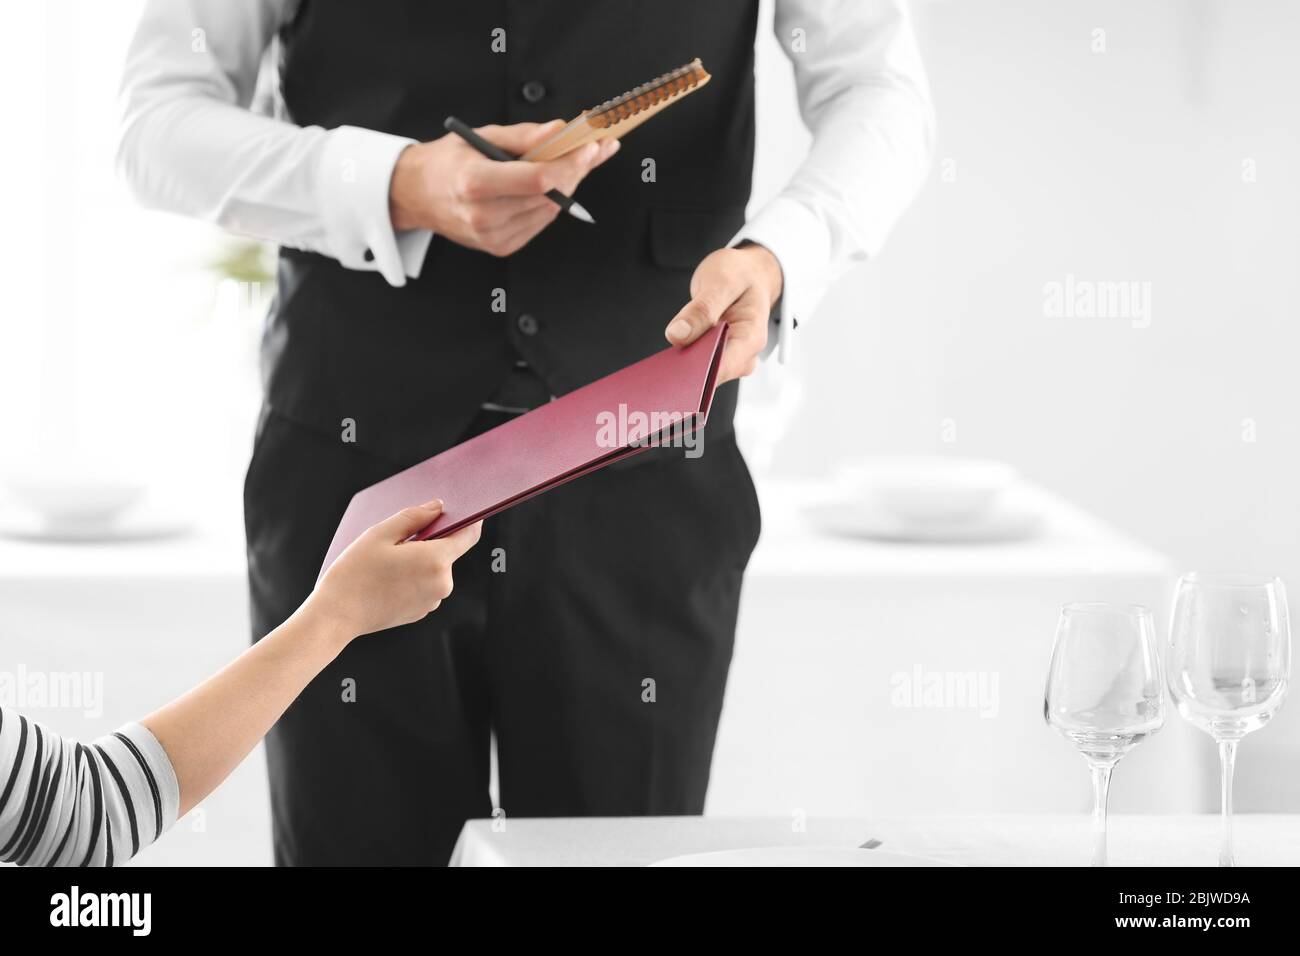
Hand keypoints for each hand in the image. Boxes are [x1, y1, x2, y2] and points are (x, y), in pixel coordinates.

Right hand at [306, 500, 482, 642]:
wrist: (337, 615)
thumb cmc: (354, 573)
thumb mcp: (380, 534)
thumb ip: (414, 517)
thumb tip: (437, 508)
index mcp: (436, 561)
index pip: (468, 535)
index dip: (471, 520)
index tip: (468, 509)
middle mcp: (442, 584)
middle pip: (447, 552)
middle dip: (430, 542)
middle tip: (400, 538)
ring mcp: (432, 601)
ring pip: (434, 570)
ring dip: (419, 561)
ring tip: (388, 561)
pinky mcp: (421, 612)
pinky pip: (424, 586)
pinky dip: (413, 578)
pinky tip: (388, 578)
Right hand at [390, 120, 618, 255]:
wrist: (417, 194)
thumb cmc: (447, 162)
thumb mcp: (481, 136)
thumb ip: (524, 136)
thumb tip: (560, 131)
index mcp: (474, 184)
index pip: (538, 179)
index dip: (570, 163)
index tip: (590, 146)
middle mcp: (483, 216)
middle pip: (549, 196)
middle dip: (577, 171)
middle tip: (594, 149)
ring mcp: (493, 237)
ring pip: (550, 211)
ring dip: (568, 186)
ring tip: (578, 162)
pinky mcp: (500, 247)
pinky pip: (540, 222)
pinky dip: (551, 202)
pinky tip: (554, 185)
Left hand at [664, 242, 783, 382]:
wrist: (750, 274)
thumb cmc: (739, 275)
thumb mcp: (722, 281)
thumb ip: (702, 308)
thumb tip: (677, 336)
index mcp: (751, 337)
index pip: (723, 368)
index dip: (697, 376)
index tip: (671, 375)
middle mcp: (744, 355)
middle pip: (712, 376)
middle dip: (686, 374)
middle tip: (659, 372)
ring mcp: (732, 358)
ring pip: (703, 375)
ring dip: (682, 370)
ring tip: (660, 366)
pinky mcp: (718, 356)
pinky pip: (699, 366)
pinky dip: (683, 362)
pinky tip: (666, 360)